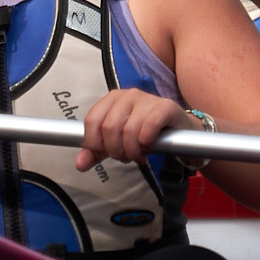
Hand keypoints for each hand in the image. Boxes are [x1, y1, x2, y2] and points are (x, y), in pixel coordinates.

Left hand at [77, 89, 194, 170]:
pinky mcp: (165, 107)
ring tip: (138, 155)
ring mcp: (147, 98)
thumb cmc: (145, 133)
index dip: (95, 144)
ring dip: (132, 151)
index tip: (106, 153)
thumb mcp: (118, 142)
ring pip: (129, 130)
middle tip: (126, 157)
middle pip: (109, 128)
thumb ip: (97, 152)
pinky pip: (148, 128)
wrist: (179, 131)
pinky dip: (146, 143)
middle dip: (116, 150)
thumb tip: (80, 164)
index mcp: (112, 99)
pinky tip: (149, 147)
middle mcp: (128, 94)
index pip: (92, 122)